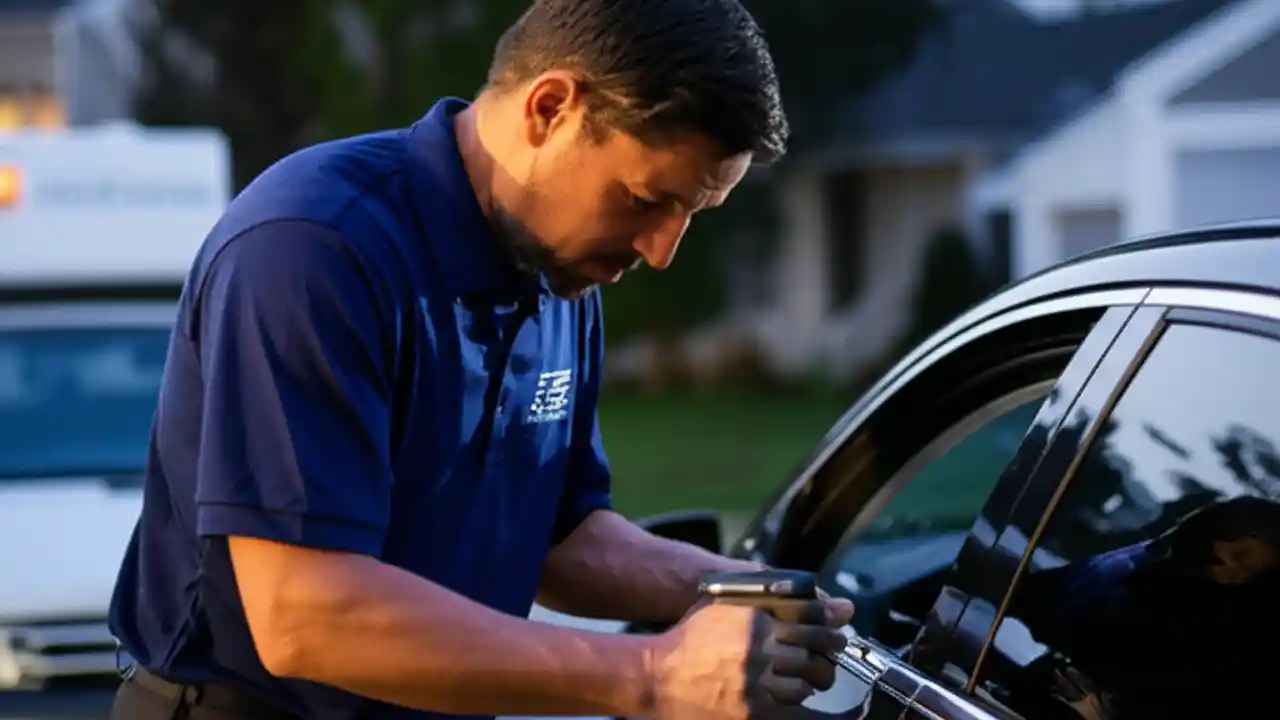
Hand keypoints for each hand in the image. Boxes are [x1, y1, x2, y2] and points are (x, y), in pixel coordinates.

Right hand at [646, 598, 849, 719]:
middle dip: (829, 655)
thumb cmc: (691, 638)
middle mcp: (760, 652)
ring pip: (806, 684)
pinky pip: (792, 710)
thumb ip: (761, 600)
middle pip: (815, 654)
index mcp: (755, 622)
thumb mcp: (723, 608)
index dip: (831, 626)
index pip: (812, 620)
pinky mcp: (752, 712)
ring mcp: (756, 684)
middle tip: (832, 655)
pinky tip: (800, 700)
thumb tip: (801, 594)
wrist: (658, 676)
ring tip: (810, 677)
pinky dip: (801, 706)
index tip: (836, 631)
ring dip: (812, 681)